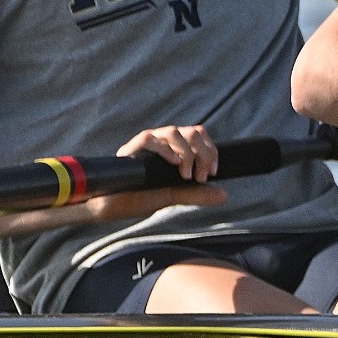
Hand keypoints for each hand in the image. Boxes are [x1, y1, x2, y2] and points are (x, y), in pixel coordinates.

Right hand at [89, 124, 226, 220]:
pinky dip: (164, 149)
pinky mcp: (130, 150)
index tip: (213, 171)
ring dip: (186, 152)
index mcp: (174, 148)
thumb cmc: (140, 196)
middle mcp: (162, 141)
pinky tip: (173, 163)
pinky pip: (148, 139)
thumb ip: (197, 194)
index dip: (211, 149)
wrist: (113, 206)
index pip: (199, 134)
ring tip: (186, 175)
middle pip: (191, 131)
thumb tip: (225, 195)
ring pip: (173, 131)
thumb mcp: (173, 195)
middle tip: (200, 177)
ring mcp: (146, 144)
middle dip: (202, 153)